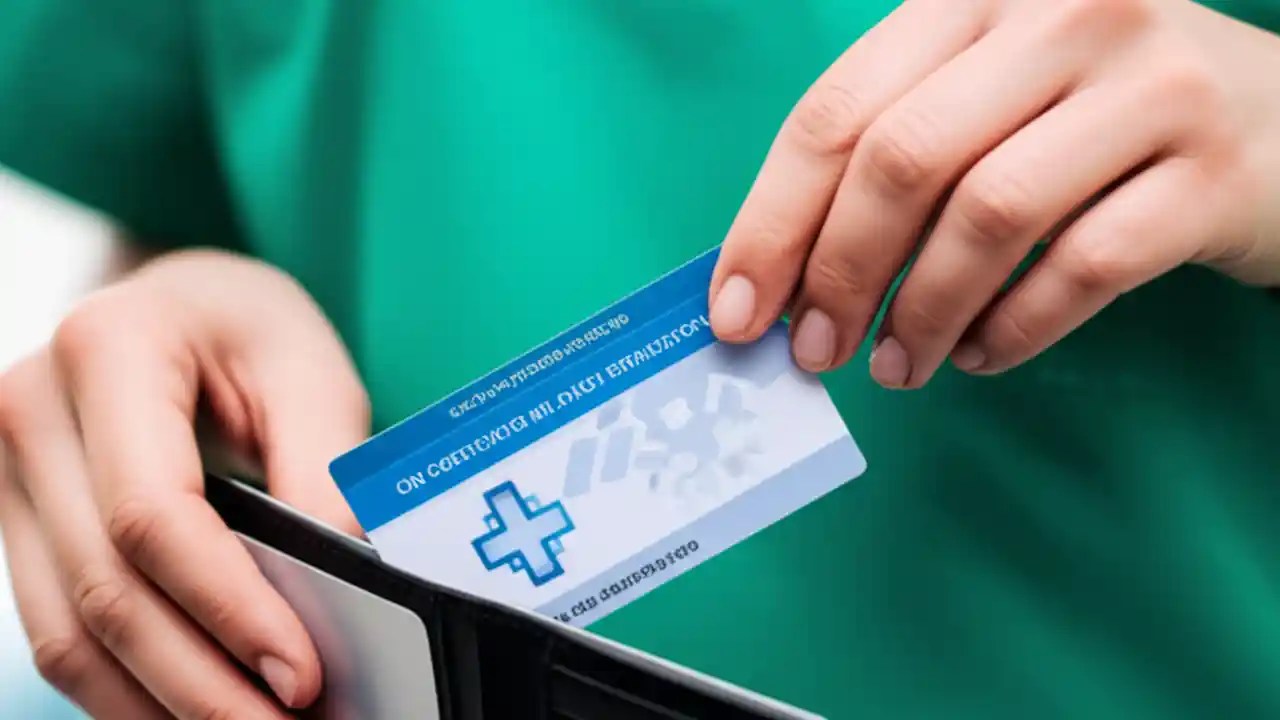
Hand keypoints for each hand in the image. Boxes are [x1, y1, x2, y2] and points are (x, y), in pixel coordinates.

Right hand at [0, 250, 369, 717]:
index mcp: (108, 350)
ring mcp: (9, 475)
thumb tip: (346, 588)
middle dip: (202, 685)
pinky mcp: (19, 526)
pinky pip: (61, 632)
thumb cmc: (247, 327)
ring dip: (163, 706)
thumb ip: (323, 468)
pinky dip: (129, 690)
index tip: (298, 676)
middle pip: (107, 591)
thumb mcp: (307, 367)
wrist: (176, 305)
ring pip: (69, 633)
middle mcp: (32, 412)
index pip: (153, 515)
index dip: (228, 609)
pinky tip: (195, 712)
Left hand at [711, 0, 1279, 386]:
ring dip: (922, 312)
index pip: (839, 112)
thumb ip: (894, 157)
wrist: (1279, 125)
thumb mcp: (988, 99)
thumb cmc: (1093, 119)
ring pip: (991, 214)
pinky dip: (1013, 328)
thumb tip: (784, 279)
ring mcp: (1149, 86)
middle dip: (839, 274)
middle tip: (816, 352)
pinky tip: (980, 354)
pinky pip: (1083, 268)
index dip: (773, 221)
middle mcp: (1063, 13)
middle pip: (905, 158)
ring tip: (897, 369)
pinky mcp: (1214, 171)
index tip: (738, 311)